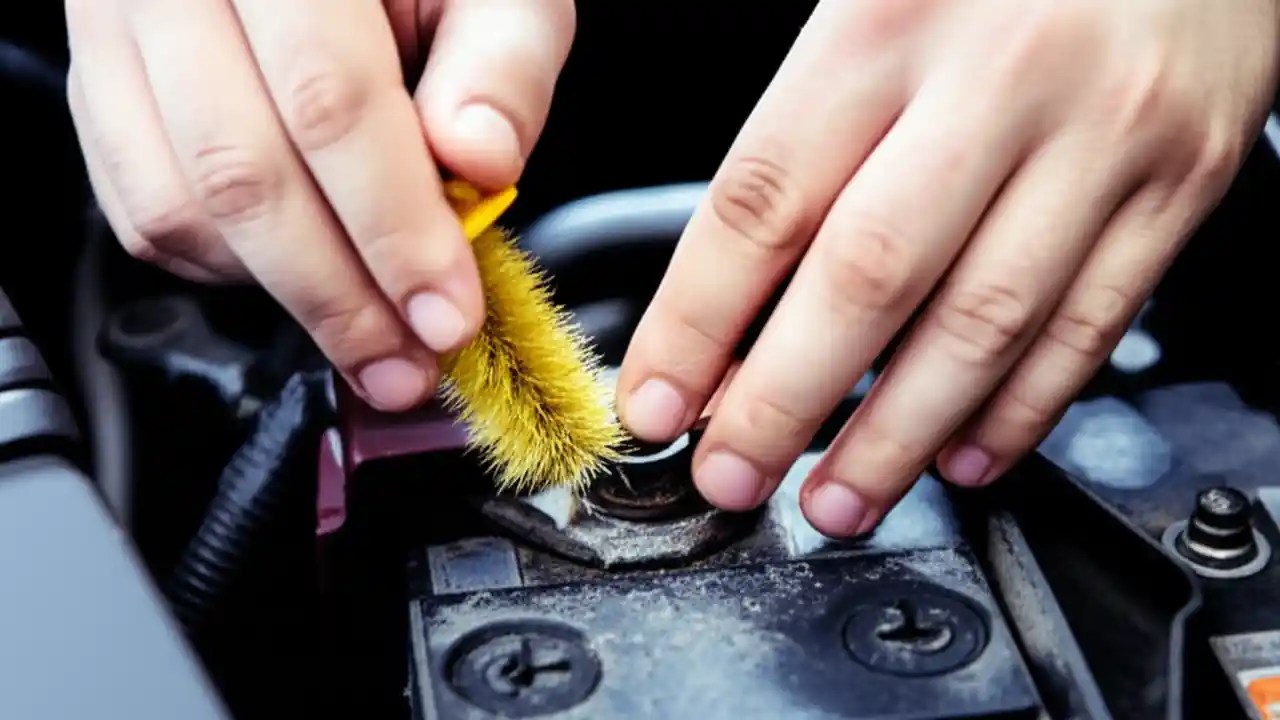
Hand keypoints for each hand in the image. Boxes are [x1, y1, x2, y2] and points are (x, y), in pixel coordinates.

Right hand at [65, 0, 574, 411]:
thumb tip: (479, 163)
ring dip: (284, 294)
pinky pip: (142, 208)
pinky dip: (227, 268)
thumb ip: (501, 63)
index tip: (445, 312)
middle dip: (338, 296)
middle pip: (241, 171)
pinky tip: (301, 273)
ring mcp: (117, 29)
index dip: (393, 227)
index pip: (329, 101)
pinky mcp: (102, 81)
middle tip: (405, 360)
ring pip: (177, 205)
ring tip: (369, 333)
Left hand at [616, 0, 1279, 536]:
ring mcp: (1102, 134)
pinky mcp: (1184, 178)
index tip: (660, 397)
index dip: (698, 322)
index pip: (762, 200)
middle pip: (866, 279)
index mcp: (887, 19)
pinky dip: (1021, 407)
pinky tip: (962, 454)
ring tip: (835, 499)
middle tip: (730, 475)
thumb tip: (729, 280)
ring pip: (982, 323)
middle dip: (783, 403)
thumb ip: (802, 123)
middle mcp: (998, 77)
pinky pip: (1093, 321)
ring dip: (895, 436)